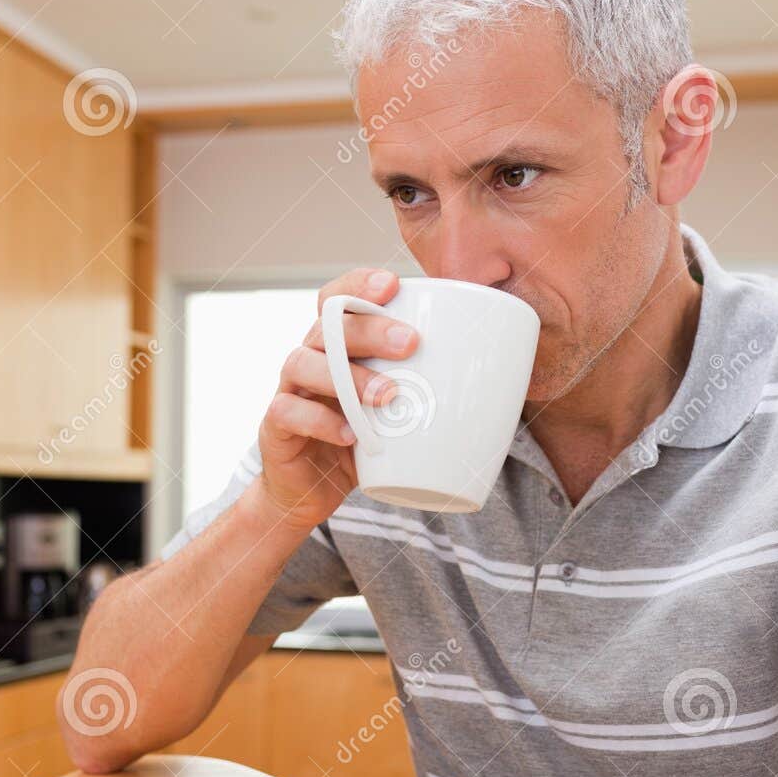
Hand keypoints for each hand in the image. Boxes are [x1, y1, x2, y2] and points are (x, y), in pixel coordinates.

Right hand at [255, 267, 418, 530]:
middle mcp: (309, 357)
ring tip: (387, 395)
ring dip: (348, 376)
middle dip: (371, 328)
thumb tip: (502, 376)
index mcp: (337, 345)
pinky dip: (320, 421)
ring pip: (303, 363)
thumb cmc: (361, 443)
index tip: (394, 285)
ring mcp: (288, 390)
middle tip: (411, 343)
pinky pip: (288, 412)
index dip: (360, 284)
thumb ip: (428, 389)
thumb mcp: (397, 412)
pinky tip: (350, 435)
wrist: (308, 492)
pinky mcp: (275, 427)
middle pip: (329, 325)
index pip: (338, 297)